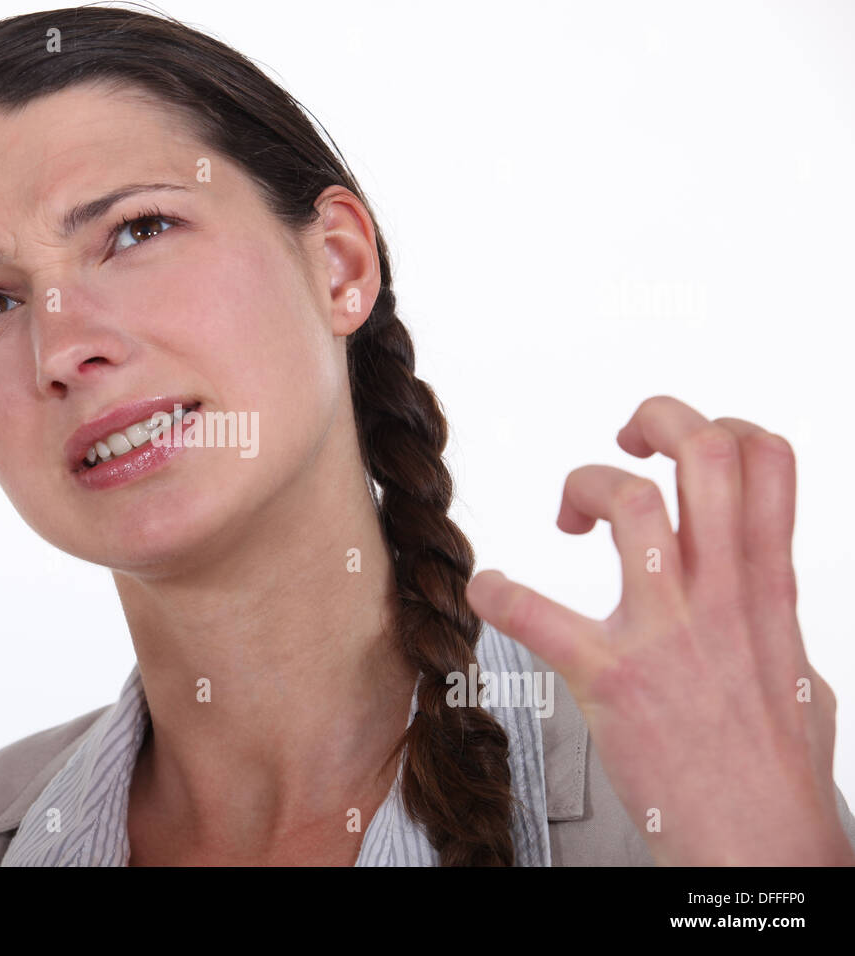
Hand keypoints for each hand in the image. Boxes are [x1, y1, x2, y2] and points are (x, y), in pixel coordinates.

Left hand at [465, 395, 854, 864]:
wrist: (759, 847)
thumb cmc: (774, 768)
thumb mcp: (796, 670)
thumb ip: (766, 615)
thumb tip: (750, 590)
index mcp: (768, 588)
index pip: (767, 461)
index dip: (720, 427)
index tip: (679, 448)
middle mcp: (723, 596)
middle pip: (705, 454)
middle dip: (657, 419)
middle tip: (623, 442)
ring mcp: (667, 633)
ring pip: (631, 502)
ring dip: (584, 485)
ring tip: (570, 517)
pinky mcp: (608, 677)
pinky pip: (536, 612)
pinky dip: (498, 591)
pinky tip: (490, 590)